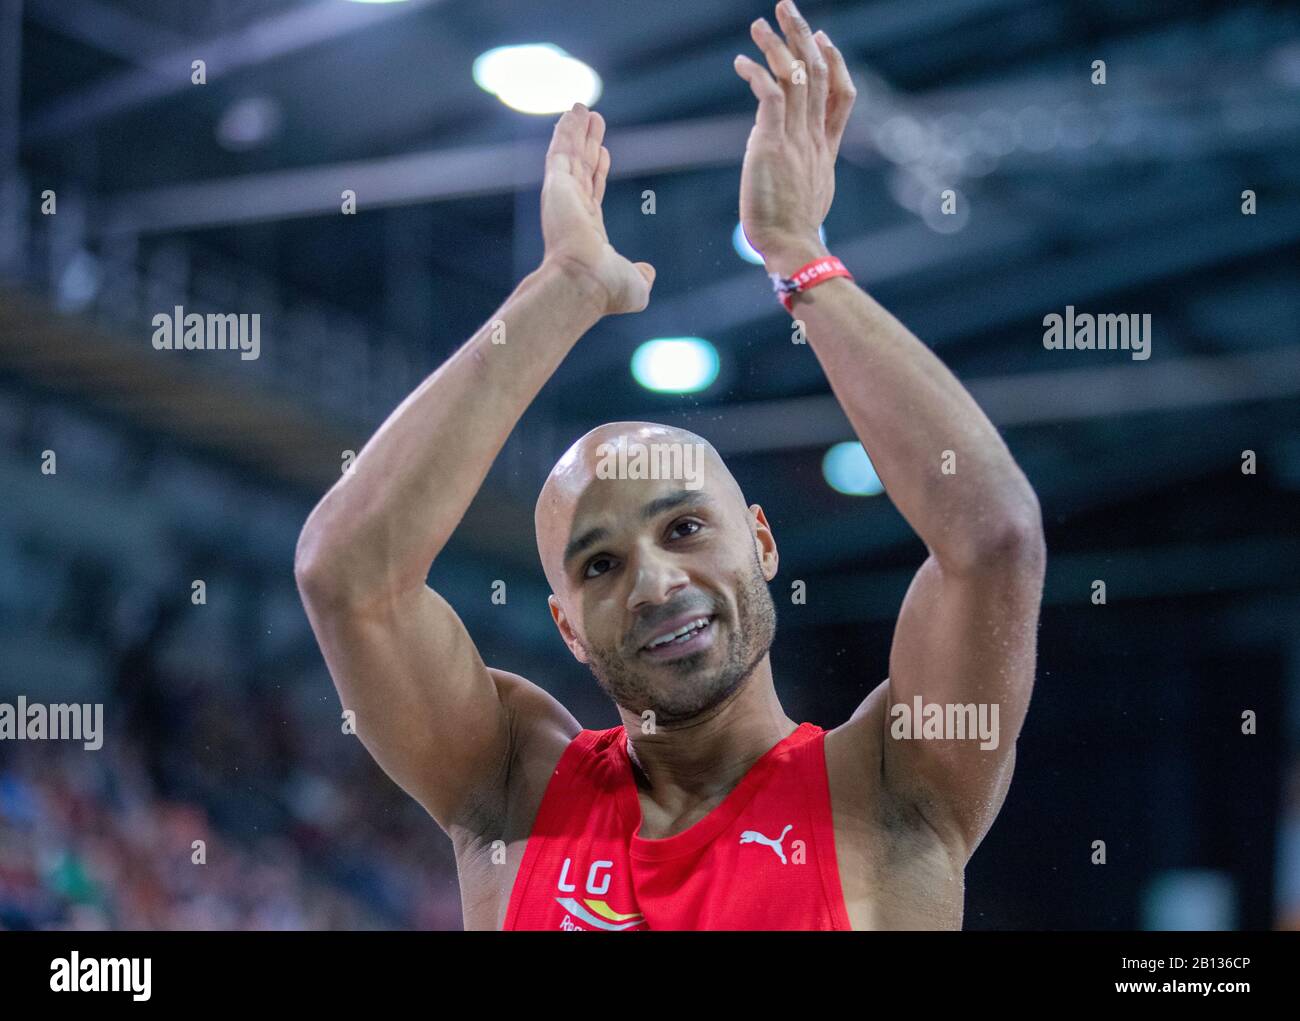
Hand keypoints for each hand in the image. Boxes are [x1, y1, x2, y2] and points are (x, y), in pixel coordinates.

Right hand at [540, 103, 655, 314]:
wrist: (582, 284)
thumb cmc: (606, 289)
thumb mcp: (634, 284)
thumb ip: (641, 275)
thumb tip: (649, 272)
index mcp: (588, 231)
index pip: (593, 193)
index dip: (599, 172)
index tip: (604, 153)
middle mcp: (573, 211)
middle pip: (582, 168)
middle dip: (588, 145)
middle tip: (593, 120)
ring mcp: (563, 196)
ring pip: (571, 155)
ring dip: (576, 131)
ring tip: (582, 107)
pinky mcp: (556, 184)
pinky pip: (561, 150)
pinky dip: (566, 131)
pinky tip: (573, 113)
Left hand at [733, 1, 856, 273]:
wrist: (791, 246)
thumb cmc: (793, 231)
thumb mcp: (808, 195)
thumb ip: (801, 170)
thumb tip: (783, 162)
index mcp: (826, 149)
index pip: (840, 95)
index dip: (833, 63)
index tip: (821, 40)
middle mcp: (814, 138)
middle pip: (819, 74)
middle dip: (804, 36)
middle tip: (788, 8)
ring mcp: (796, 139)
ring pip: (795, 77)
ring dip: (776, 45)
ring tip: (759, 23)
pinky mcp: (773, 144)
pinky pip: (771, 96)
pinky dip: (756, 74)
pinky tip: (740, 63)